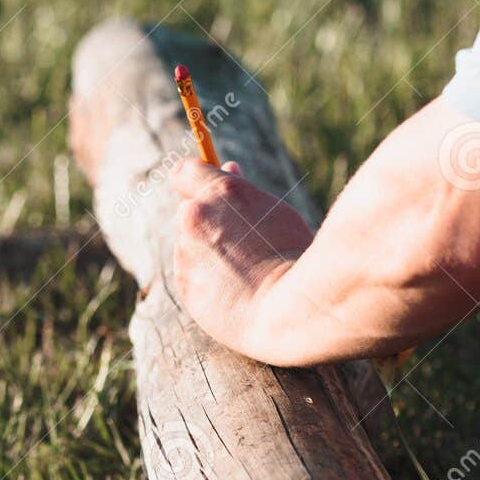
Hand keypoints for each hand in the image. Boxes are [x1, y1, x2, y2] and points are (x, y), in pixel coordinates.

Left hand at [172, 159, 314, 356]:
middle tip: (240, 243)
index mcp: (222, 192)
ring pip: (190, 247)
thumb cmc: (295, 258)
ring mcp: (186, 252)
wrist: (290, 311)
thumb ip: (245, 192)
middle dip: (207, 223)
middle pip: (189, 212)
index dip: (193, 183)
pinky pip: (191, 276)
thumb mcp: (277, 213)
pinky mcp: (184, 284)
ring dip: (207, 255)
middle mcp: (196, 216)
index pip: (185, 172)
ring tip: (246, 275)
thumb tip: (228, 168)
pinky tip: (235, 292)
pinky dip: (206, 281)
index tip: (205, 193)